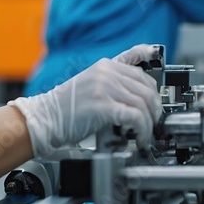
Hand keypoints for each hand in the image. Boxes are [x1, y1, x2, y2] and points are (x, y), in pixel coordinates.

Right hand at [9, 46, 162, 156]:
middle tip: (153, 123)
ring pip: (144, 103)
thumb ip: (113, 84)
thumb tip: (138, 97)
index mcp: (105, 65)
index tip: (158, 99)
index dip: (153, 89)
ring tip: (145, 134)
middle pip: (147, 88)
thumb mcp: (91, 86)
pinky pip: (136, 117)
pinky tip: (139, 138)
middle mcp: (107, 72)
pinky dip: (143, 130)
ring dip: (150, 123)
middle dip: (155, 110)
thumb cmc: (66, 108)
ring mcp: (105, 87)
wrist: (44, 119)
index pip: (141, 71)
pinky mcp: (104, 105)